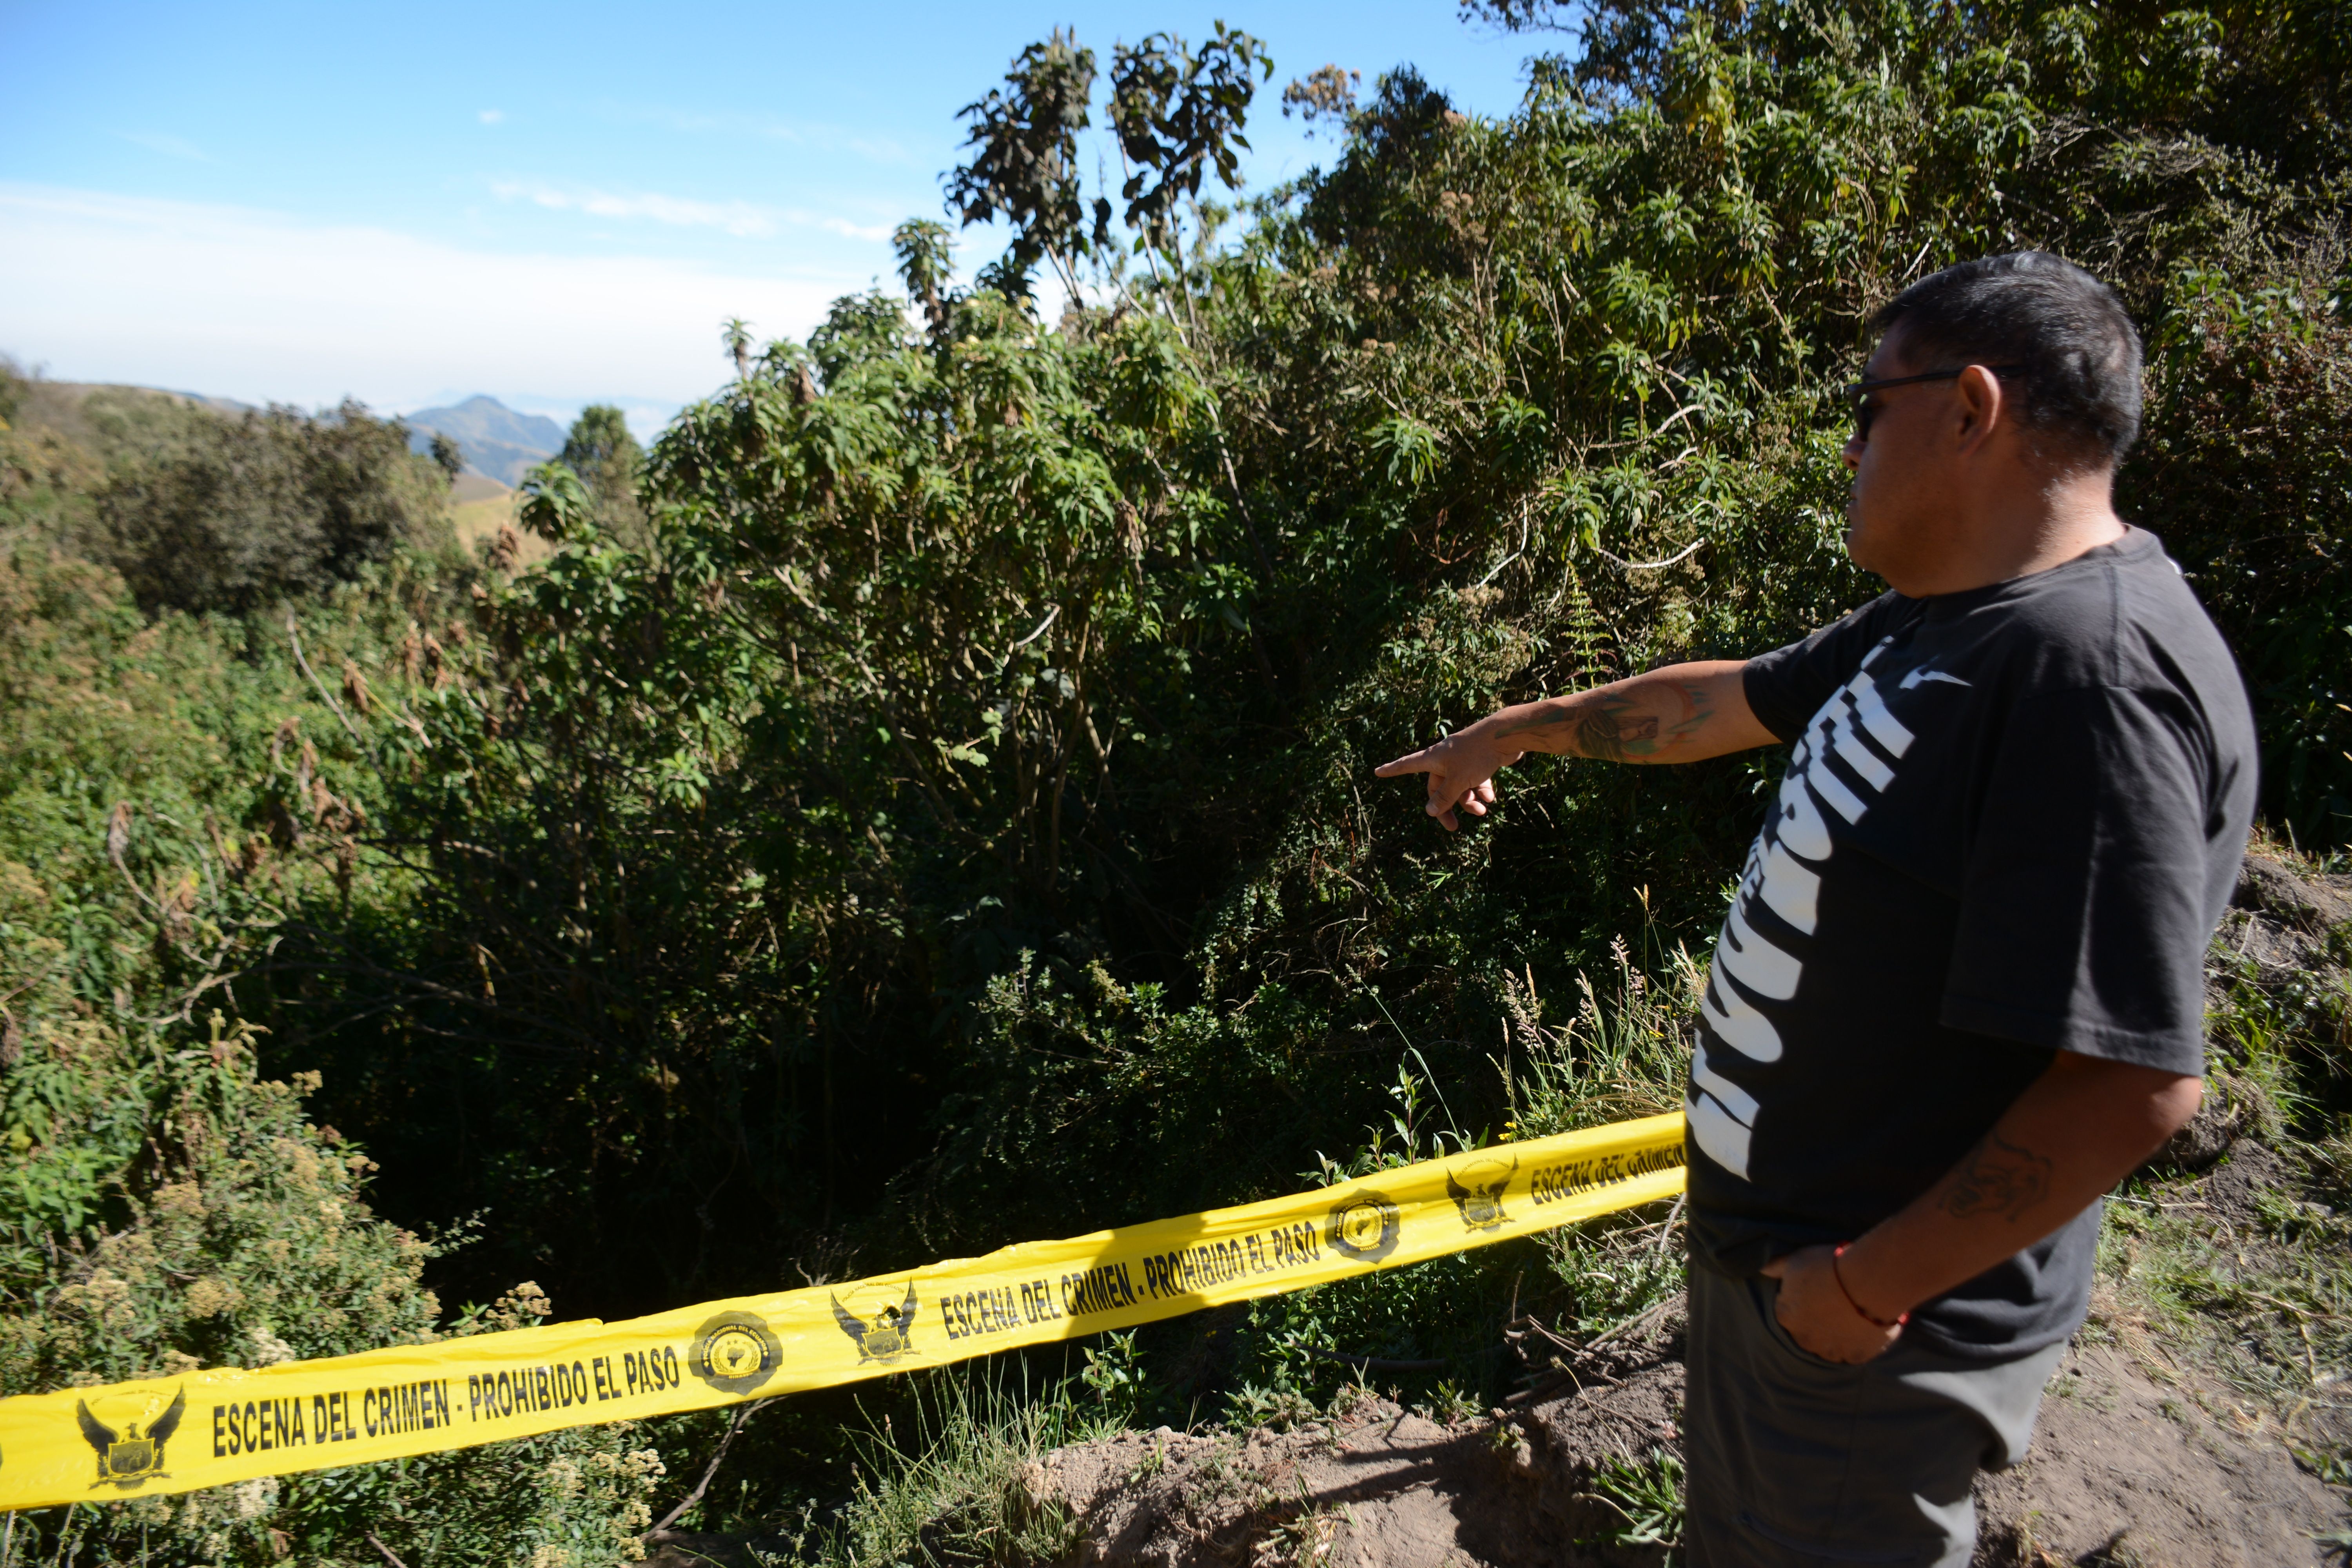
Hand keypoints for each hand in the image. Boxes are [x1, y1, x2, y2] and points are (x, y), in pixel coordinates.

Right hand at [1373, 723, 1524, 830]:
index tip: (1377, 772)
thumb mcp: (1458, 780)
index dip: (1392, 770)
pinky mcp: (1479, 761)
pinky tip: (1490, 798)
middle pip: (1438, 787)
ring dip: (1469, 801)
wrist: (1505, 736)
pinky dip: (1481, 791)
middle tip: (1453, 827)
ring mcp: (1462, 760)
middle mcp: (1445, 759)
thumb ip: (1445, 797)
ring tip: (1482, 811)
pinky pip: (1474, 781)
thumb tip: (1430, 811)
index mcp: (1433, 759)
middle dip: (1447, 807)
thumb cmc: (1477, 754)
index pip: (1406, 765)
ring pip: (1459, 786)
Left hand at [1759, 1246, 1903, 1363]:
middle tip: (1835, 1301)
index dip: (1802, 1299)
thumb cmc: (1829, 1267)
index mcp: (1785, 1316)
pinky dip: (1857, 1342)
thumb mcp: (1796, 1260)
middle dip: (1817, 1320)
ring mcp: (1830, 1351)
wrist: (1868, 1281)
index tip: (1817, 1288)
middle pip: (1807, 1331)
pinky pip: (1853, 1352)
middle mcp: (1804, 1339)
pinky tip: (1864, 1325)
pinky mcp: (1855, 1357)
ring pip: (1829, 1345)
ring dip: (1836, 1334)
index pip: (1787, 1311)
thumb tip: (1761, 1269)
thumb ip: (1776, 1267)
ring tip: (1851, 1312)